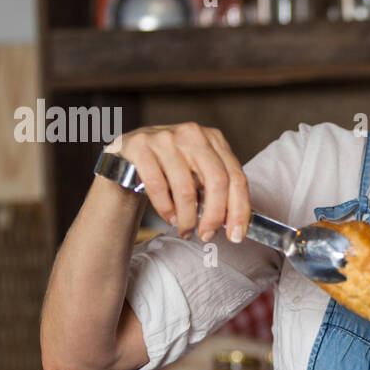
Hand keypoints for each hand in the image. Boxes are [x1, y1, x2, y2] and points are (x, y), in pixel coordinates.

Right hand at [104, 122, 250, 243]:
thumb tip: (236, 224)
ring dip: (188, 218)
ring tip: (186, 230)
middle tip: (208, 235)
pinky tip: (170, 218)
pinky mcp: (141, 147)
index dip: (240, 210)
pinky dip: (166, 209)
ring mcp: (165, 138)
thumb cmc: (171, 167)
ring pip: (186, 189)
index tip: (237, 235)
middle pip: (217, 181)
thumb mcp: (199, 170)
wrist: (129, 152)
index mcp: (214, 139)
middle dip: (215, 216)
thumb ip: (219, 189)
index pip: (237, 177)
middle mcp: (193, 134)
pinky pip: (158, 187)